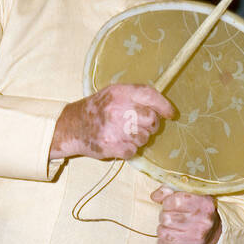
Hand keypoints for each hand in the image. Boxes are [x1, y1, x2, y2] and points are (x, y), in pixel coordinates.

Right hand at [49, 85, 174, 161]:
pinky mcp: (113, 146)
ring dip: (138, 139)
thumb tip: (161, 108)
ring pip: (144, 138)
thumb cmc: (98, 110)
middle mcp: (118, 109)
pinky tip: (118, 143)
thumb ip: (135, 96)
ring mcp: (116, 129)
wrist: (73, 126)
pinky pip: (133, 151)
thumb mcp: (114, 94)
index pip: (150, 95)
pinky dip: (128, 150)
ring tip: (124, 133)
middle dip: (151, 125)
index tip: (170, 114)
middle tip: (141, 126)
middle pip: (151, 120)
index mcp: (120, 93)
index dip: (164, 106)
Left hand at [151, 187, 220, 243]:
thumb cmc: (198, 211)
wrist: (216, 233)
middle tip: (172, 217)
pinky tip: (173, 239)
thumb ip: (170, 191)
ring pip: (163, 233)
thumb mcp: (190, 195)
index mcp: (204, 204)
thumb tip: (155, 196)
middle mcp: (203, 223)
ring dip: (164, 230)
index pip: (173, 201)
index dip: (167, 203)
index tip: (171, 204)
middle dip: (165, 217)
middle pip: (166, 218)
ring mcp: (198, 240)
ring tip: (171, 228)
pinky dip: (165, 243)